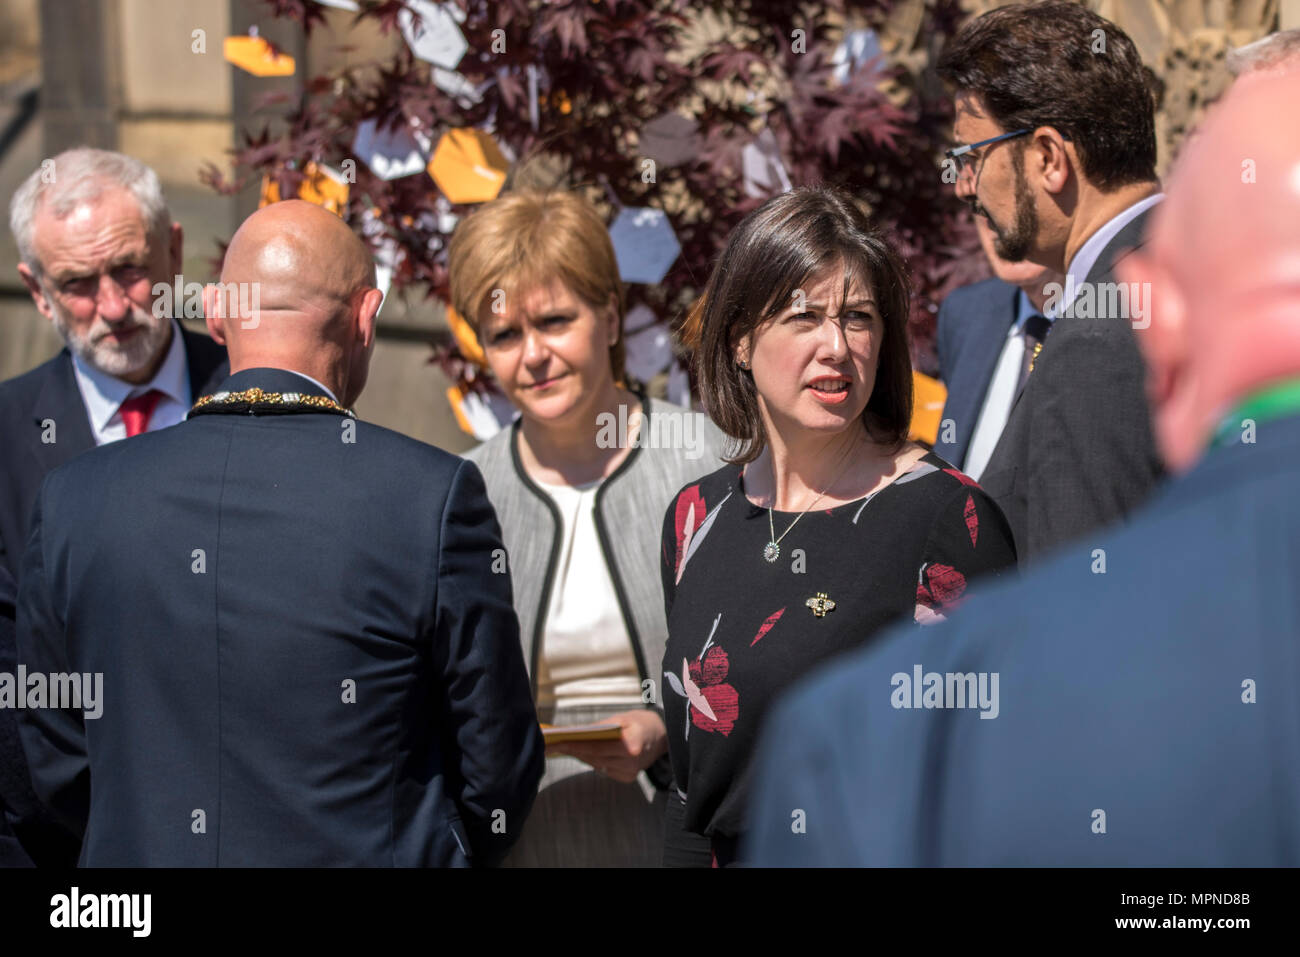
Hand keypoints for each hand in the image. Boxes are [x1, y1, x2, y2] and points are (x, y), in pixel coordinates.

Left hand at [545, 709, 667, 783]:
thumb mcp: (623, 718)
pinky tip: (578, 753)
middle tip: (551, 745)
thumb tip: (577, 733)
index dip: (576, 744)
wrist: (662, 737)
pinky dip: (590, 760)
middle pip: (594, 757)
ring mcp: (630, 772)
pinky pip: (603, 768)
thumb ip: (602, 727)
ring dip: (578, 755)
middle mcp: (631, 762)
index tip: (558, 742)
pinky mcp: (627, 778)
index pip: (597, 746)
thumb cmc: (640, 723)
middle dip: (572, 750)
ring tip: (560, 747)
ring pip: (596, 764)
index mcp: (632, 743)